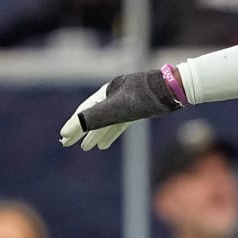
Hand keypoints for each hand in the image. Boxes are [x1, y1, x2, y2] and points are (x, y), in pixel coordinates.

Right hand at [60, 70, 183, 149]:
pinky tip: (103, 145)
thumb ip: (95, 117)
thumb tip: (71, 128)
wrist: (173, 90)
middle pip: (94, 116)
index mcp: (106, 92)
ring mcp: (126, 104)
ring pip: (107, 122)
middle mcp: (114, 96)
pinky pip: (119, 124)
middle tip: (66, 144)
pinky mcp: (137, 111)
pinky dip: (111, 134)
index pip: (85, 111)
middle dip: (81, 131)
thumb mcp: (117, 108)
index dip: (74, 125)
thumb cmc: (145, 96)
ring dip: (96, 135)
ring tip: (86, 148)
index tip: (63, 137)